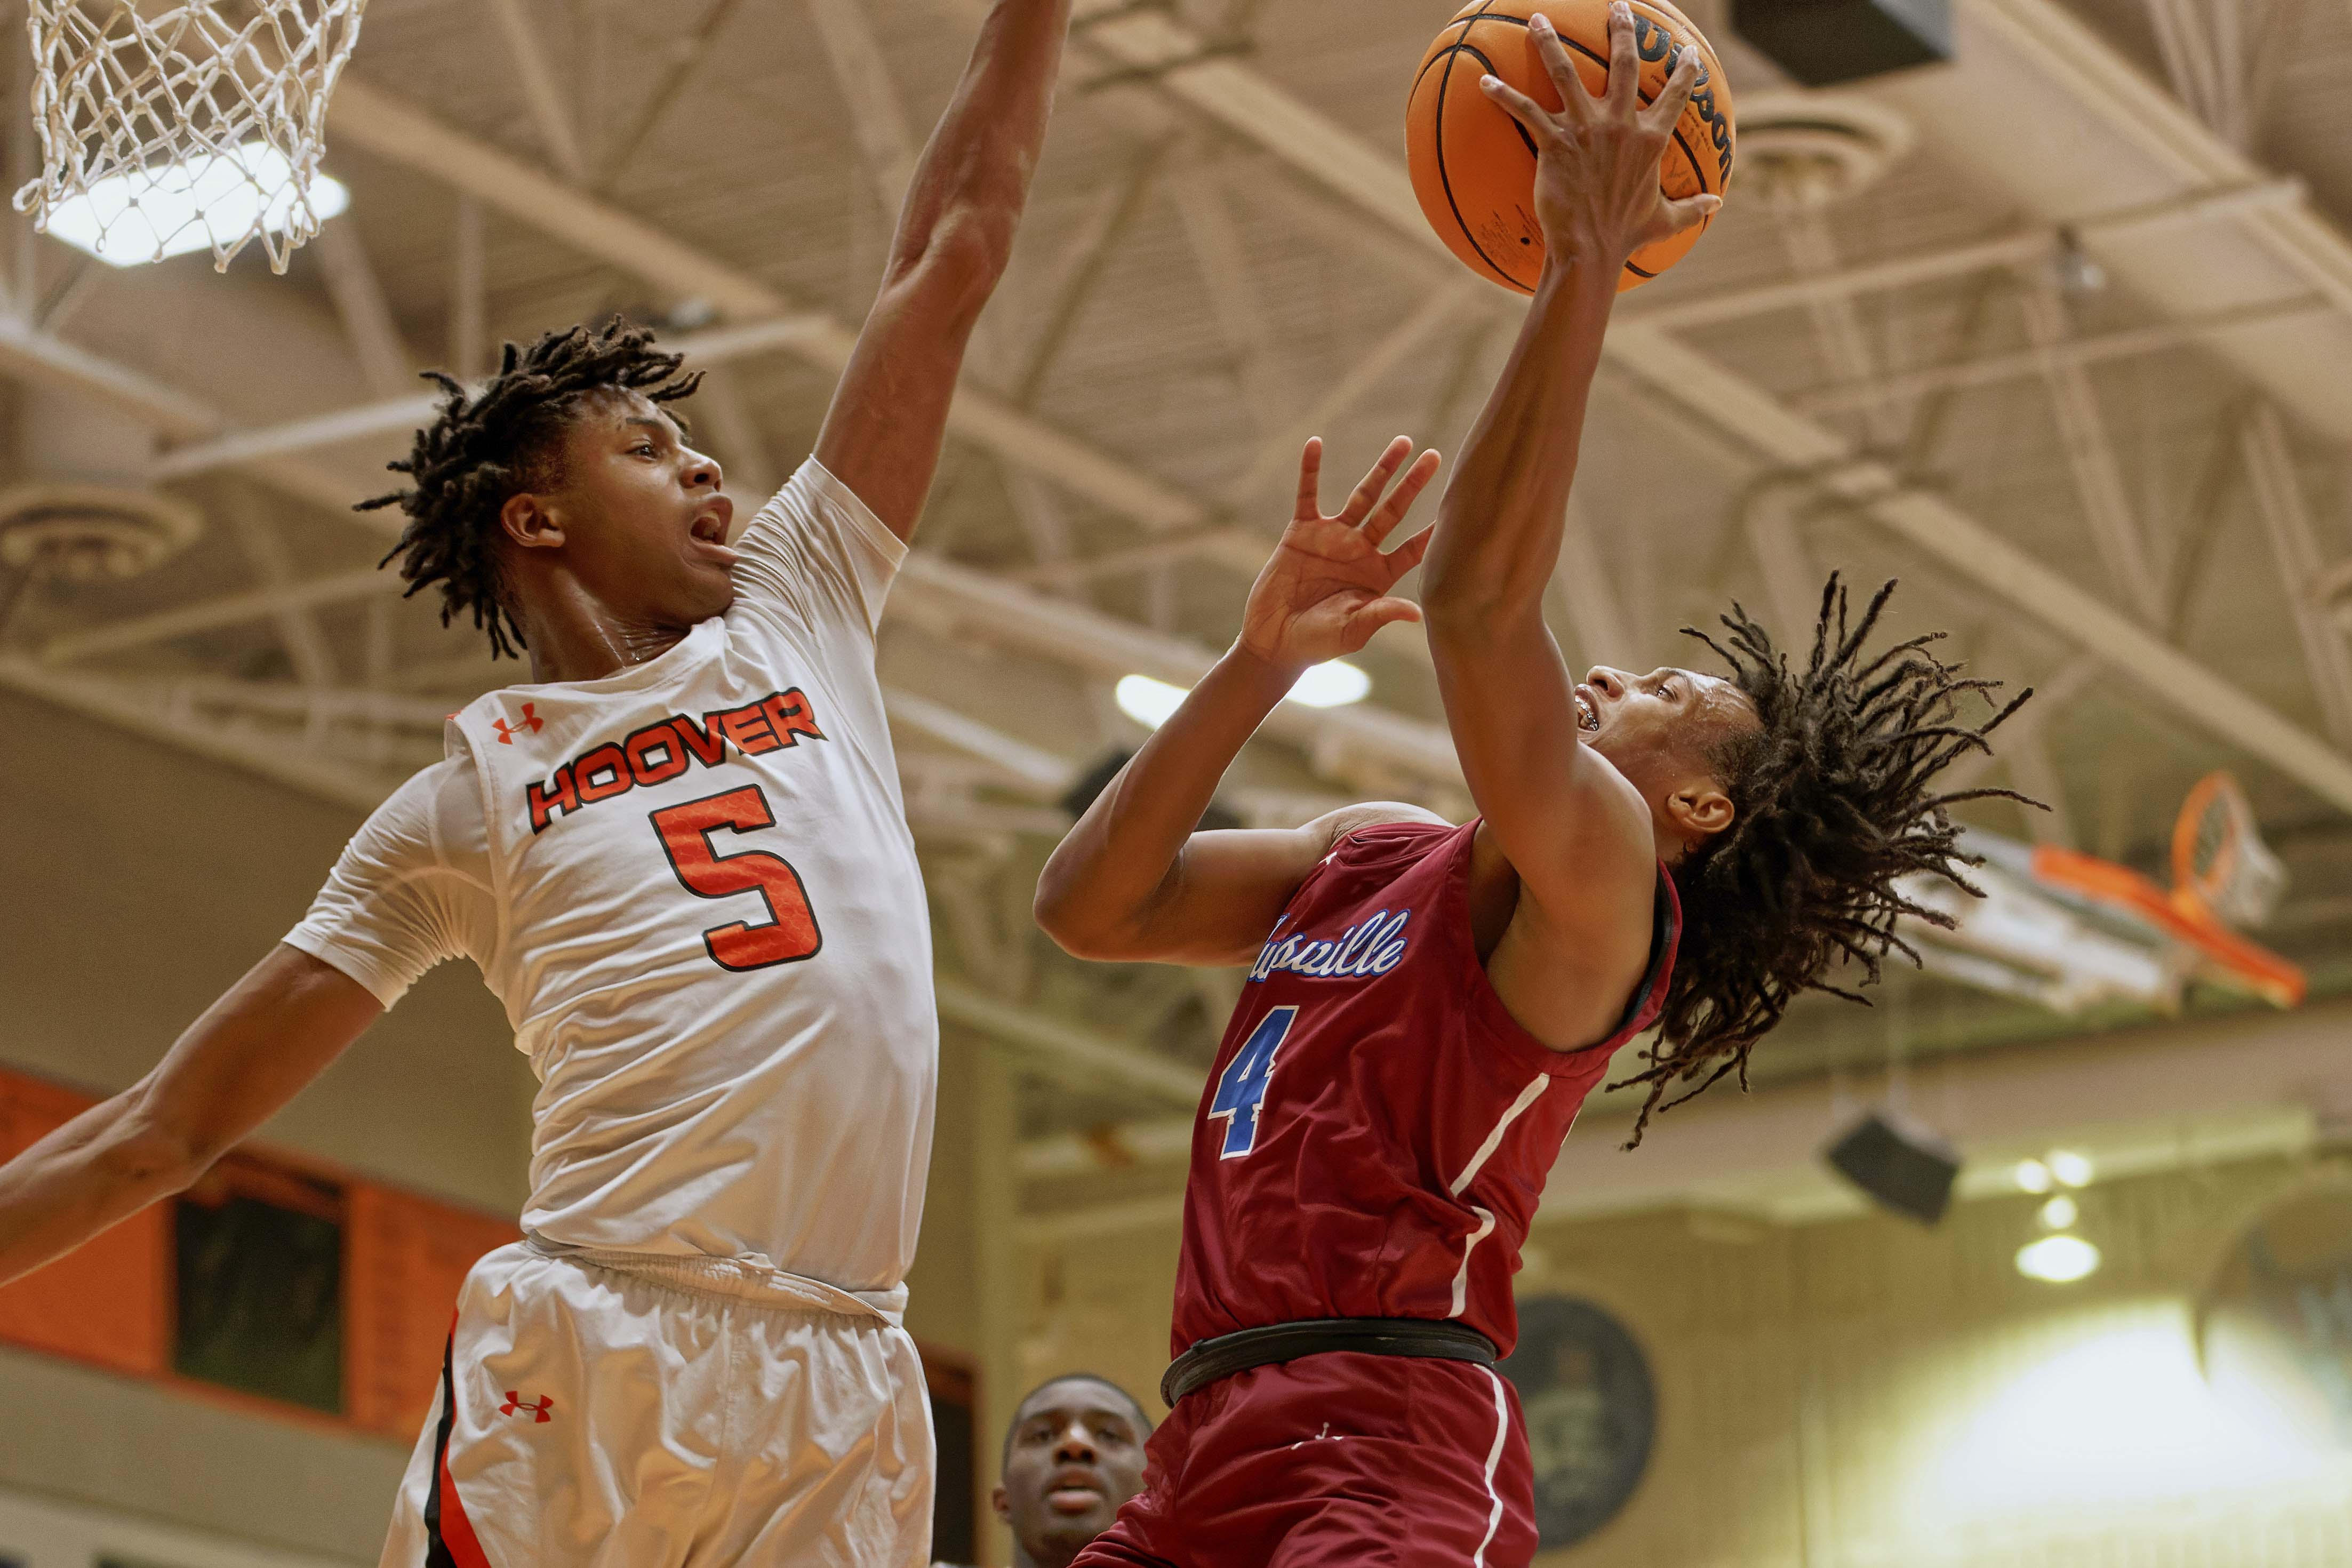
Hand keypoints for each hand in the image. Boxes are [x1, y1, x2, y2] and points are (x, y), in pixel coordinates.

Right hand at [1237, 436, 1442, 672]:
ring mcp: (1332, 537)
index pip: (1413, 549)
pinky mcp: (1301, 532)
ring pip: (1363, 495)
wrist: (1275, 641)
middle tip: (1434, 457)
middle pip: (1393, 510)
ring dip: (1382, 469)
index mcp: (1379, 575)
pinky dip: (1310, 470)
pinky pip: (1308, 495)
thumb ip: (1381, 615)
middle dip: (1413, 484)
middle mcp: (1360, 551)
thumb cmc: (1318, 643)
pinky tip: (1315, 444)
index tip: (1457, 513)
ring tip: (1403, 442)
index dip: (1433, 534)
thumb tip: (1418, 613)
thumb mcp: (1352, 631)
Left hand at [1479, 2, 1719, 272]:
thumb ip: (1692, 208)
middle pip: (1624, 63)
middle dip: (1622, 29)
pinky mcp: (1554, 142)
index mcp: (1651, 138)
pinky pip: (1525, 110)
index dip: (1684, 69)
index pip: (1676, 94)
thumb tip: (1718, 205)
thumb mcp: (1665, 220)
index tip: (1687, 50)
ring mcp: (1586, 129)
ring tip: (1539, 19)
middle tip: (1618, 6)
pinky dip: (1502, 95)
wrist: (1590, 249)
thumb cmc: (1625, 236)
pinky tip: (1484, 81)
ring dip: (1550, 42)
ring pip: (1565, 72)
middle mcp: (1621, 124)